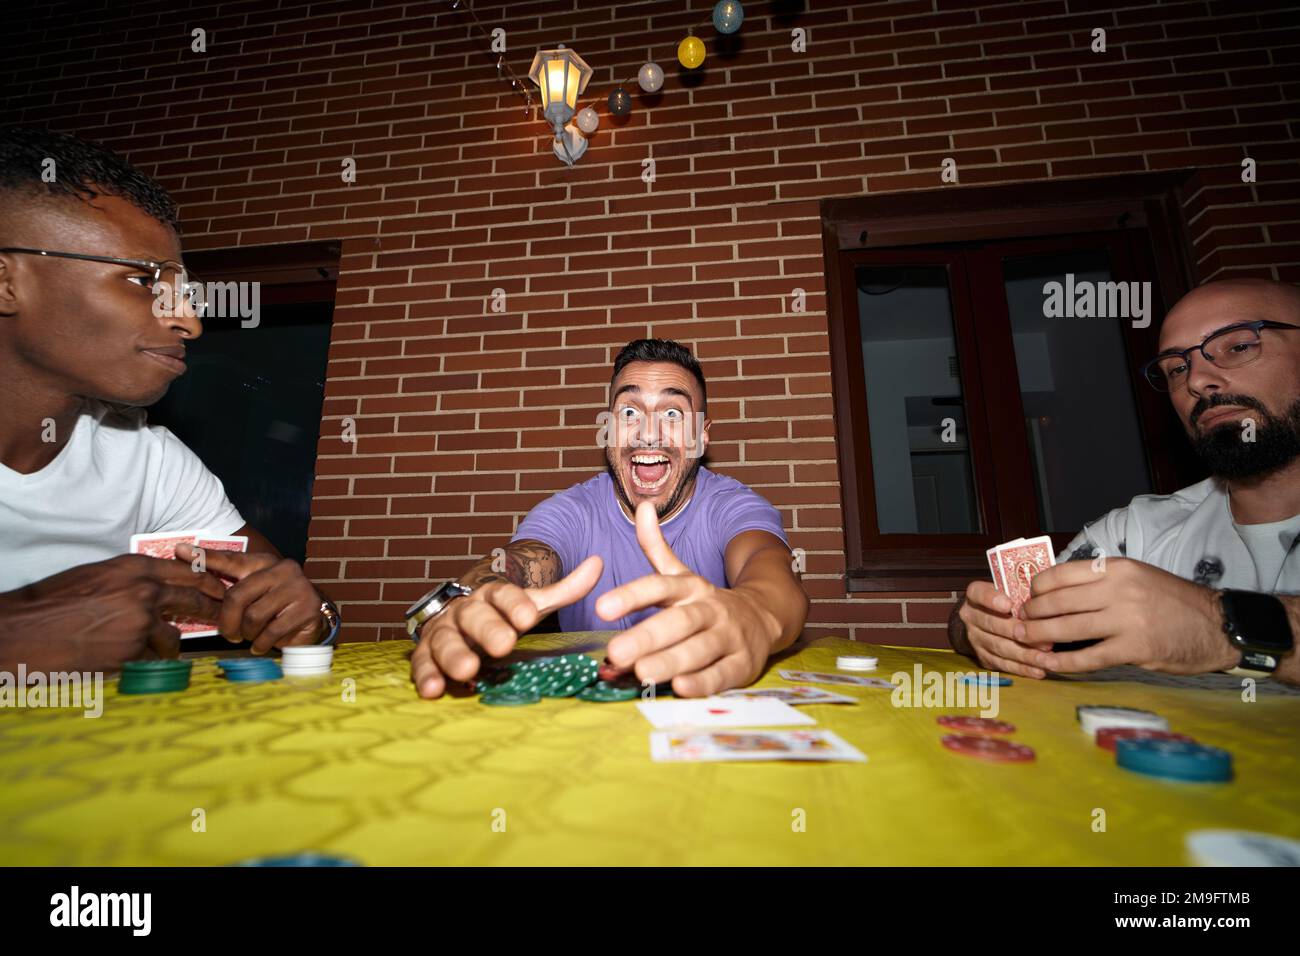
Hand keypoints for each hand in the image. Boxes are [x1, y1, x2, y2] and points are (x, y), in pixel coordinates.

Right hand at [0, 555, 224, 670]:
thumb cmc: (53, 602)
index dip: (210, 582)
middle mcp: (144, 591)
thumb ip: (132, 579)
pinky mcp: (132, 652)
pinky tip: (118, 658)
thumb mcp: (96, 576)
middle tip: (223, 621)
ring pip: (172, 636)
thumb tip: (161, 587)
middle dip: (212, 611)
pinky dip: (141, 661)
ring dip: (164, 645)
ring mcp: (141, 623)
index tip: (221, 591)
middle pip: (196, 599)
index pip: (189, 571)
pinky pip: (151, 659)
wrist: (23, 631)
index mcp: (134, 567)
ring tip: (140, 647)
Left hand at [175, 544, 324, 653]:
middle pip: (237, 596)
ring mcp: (297, 587)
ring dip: (248, 633)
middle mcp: (282, 569)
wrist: (313, 620)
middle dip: (227, 621)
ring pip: (254, 616)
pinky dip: (262, 644)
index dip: (205, 557)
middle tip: (229, 634)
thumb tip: (193, 581)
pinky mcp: (307, 609)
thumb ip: (229, 587)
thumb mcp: (252, 593)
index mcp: (264, 563)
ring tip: (252, 636)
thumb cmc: (274, 607)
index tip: (179, 550)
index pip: (230, 559)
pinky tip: (261, 644)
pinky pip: (271, 631)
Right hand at [410, 555, 603, 698]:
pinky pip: (422, 661)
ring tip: (467, 670)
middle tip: (504, 645)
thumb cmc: (501, 614)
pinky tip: (434, 690)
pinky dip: (426, 674)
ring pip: (445, 639)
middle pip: (475, 616)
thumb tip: (598, 563)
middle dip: (488, 630)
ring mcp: (443, 630)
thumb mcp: (531, 602)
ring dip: (454, 654)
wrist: (457, 616)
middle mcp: (465, 609)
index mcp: (492, 594)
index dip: (515, 604)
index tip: (527, 618)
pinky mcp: (426, 652)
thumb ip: (564, 588)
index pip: (503, 594)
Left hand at [596, 501, 781, 696]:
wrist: (764, 617)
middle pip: (679, 622)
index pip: (660, 586)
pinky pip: (722, 674)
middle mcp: (711, 609)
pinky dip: (702, 682)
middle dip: (647, 636)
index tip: (601, 607)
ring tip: (641, 673)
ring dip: (671, 661)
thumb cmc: (708, 601)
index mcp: (691, 587)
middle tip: (615, 652)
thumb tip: (642, 506)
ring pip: (700, 649)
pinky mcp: (744, 664)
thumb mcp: (682, 574)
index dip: (631, 595)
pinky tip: (680, 688)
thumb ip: (656, 546)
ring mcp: (730, 637)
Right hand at [956, 580, 1052, 678]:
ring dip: (1025, 655)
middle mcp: (970, 616)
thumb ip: (1022, 593)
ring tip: (1046, 659)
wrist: (990, 619)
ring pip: (999, 647)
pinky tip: (1039, 671)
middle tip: (1044, 639)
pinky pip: (1002, 664)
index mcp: (975, 595)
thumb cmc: (1010, 600)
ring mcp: (975, 638)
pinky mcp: (982, 657)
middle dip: (1019, 633)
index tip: (1009, 604)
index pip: (978, 593)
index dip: (991, 599)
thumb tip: (1044, 600)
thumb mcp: (1012, 590)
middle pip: (992, 624)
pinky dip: (1022, 669)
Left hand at [1019, 557, 1238, 674]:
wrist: (1218, 626)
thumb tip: (1055, 593)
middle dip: (1030, 614)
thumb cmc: (1173, 603)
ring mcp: (1126, 619)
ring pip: (1067, 628)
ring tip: (1024, 641)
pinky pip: (1087, 657)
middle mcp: (1119, 590)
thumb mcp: (1138, 578)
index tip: (1025, 598)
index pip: (1061, 574)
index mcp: (1117, 568)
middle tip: (1017, 622)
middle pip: (1057, 602)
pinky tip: (1047, 665)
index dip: (1035, 589)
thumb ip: (1101, 584)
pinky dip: (1062, 662)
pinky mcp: (1134, 649)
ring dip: (1038, 636)